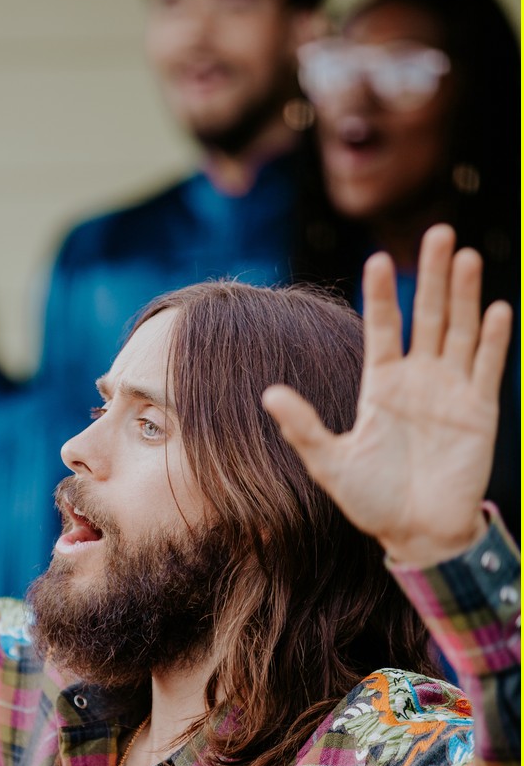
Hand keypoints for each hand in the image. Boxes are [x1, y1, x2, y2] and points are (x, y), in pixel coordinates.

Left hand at [262, 225, 511, 566]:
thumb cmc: (371, 499)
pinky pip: (487, 368)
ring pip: (459, 331)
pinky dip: (493, 340)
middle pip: (428, 315)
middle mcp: (418, 379)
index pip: (383, 328)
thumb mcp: (329, 463)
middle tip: (439, 231)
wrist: (416, 534)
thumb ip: (304, 427)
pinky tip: (497, 309)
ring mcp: (451, 392)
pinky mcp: (480, 411)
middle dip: (434, 274)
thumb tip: (268, 394)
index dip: (382, 296)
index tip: (377, 261)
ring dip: (465, 294)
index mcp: (382, 385)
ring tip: (467, 255)